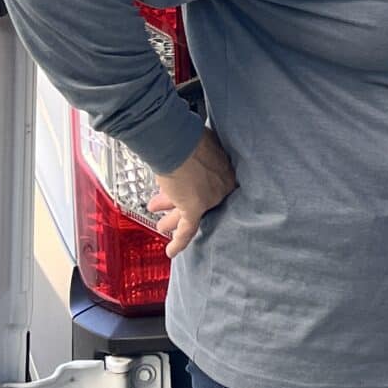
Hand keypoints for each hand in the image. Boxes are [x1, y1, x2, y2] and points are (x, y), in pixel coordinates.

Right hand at [148, 128, 236, 257]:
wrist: (179, 141)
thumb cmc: (188, 135)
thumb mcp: (201, 141)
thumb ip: (200, 150)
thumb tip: (189, 145)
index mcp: (224, 168)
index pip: (215, 183)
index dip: (200, 185)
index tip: (191, 186)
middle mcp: (221, 185)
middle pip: (203, 197)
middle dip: (182, 200)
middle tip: (174, 200)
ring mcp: (209, 198)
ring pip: (190, 212)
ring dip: (172, 217)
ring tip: (162, 224)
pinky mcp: (194, 208)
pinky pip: (187, 229)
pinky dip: (179, 241)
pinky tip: (171, 252)